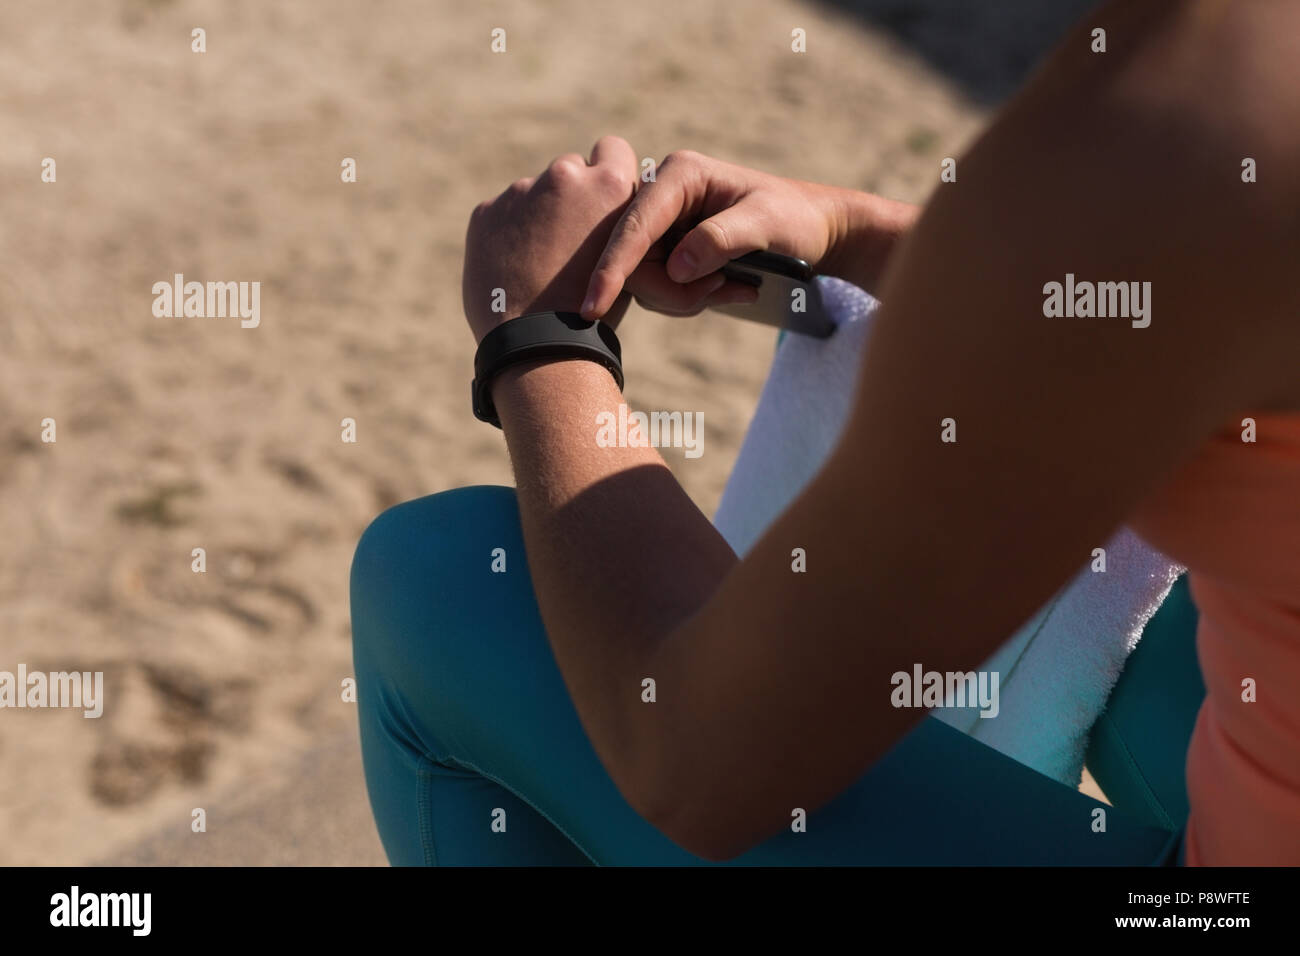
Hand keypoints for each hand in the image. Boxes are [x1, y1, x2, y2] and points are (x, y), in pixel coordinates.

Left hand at [462, 136, 725, 342]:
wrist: (539, 342)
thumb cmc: (595, 312)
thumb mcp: (633, 264)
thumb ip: (625, 228)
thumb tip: (636, 220)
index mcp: (608, 183)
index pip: (612, 149)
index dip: (608, 172)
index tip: (605, 197)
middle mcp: (563, 175)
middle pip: (568, 169)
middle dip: (570, 194)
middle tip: (572, 236)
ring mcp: (519, 192)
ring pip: (531, 194)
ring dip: (538, 216)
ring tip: (541, 261)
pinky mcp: (486, 213)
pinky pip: (499, 217)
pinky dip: (506, 237)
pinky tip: (513, 269)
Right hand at [581, 150, 918, 318]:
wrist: (814, 230)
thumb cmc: (796, 218)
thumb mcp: (767, 225)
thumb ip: (721, 240)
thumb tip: (676, 266)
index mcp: (680, 175)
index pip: (634, 224)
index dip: (614, 266)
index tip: (593, 304)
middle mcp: (662, 195)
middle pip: (632, 258)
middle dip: (670, 290)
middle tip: (720, 293)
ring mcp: (662, 224)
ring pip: (643, 278)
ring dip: (683, 297)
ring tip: (732, 288)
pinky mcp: (667, 248)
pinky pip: (659, 286)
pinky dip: (688, 298)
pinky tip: (726, 288)